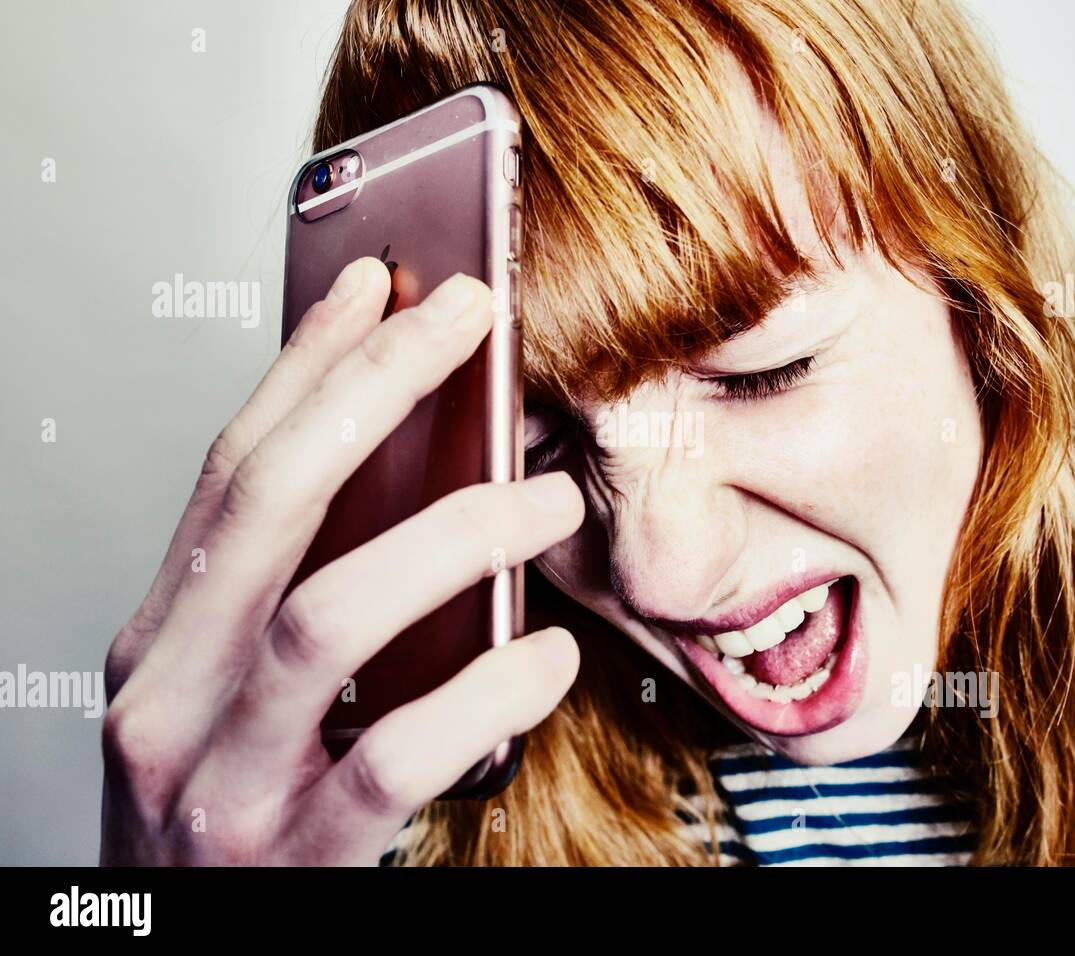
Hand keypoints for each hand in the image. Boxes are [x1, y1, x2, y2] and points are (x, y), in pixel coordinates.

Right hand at [100, 260, 582, 864]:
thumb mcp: (238, 685)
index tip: (378, 285)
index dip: (308, 365)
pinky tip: (547, 656)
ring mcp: (224, 778)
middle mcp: (173, 696)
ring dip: (452, 535)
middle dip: (370, 393)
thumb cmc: (229, 809)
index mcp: (165, 638)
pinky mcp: (294, 856)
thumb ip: (300, 584)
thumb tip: (408, 464)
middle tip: (463, 322)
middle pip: (270, 504)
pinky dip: (485, 690)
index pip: (234, 469)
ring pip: (328, 616)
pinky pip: (395, 752)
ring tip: (544, 497)